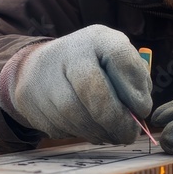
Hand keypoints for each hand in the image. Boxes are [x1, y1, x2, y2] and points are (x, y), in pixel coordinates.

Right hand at [0, 25, 152, 143]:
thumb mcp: (117, 63)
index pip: (120, 57)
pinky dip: (79, 133)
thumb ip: (134, 81)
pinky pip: (61, 126)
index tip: (142, 109)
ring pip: (76, 116)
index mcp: (97, 38)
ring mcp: (45, 76)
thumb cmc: (92, 67)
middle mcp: (69, 51)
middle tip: (128, 134)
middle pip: (94, 91)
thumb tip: (139, 112)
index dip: (135, 89)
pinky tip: (88, 128)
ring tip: (111, 134)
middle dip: (116, 120)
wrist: (41, 70)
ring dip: (99, 132)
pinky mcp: (30, 100)